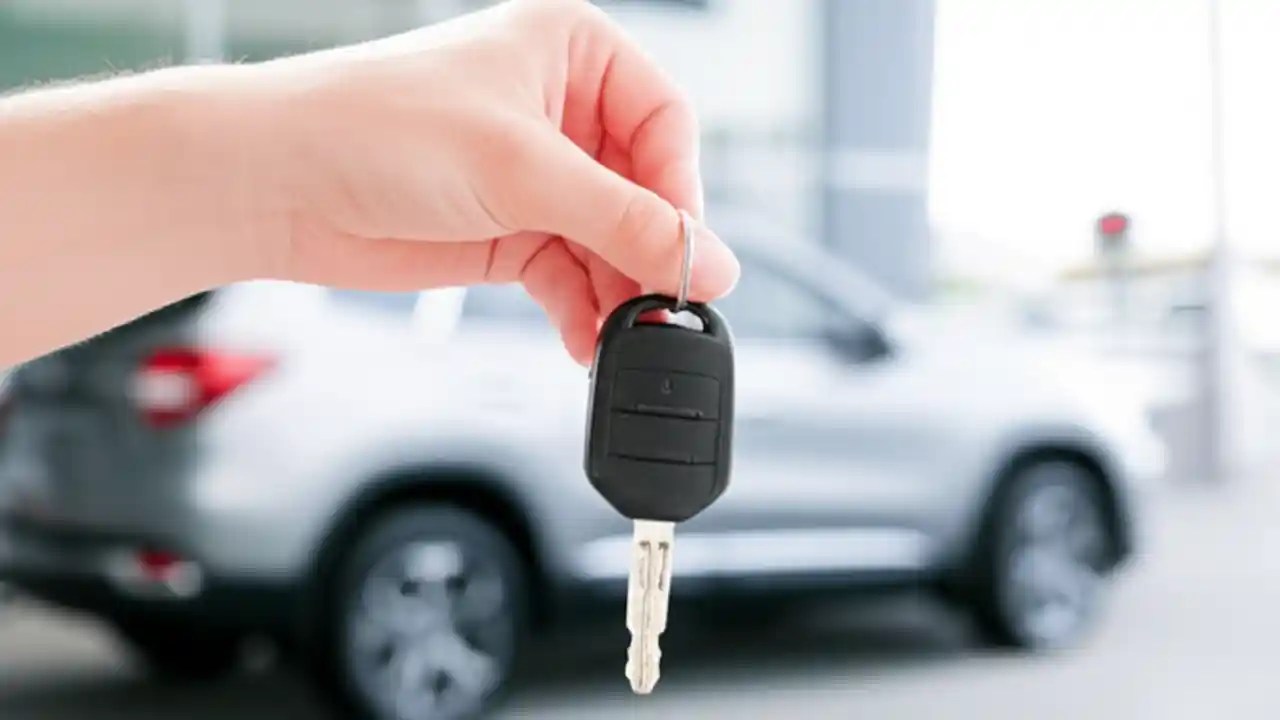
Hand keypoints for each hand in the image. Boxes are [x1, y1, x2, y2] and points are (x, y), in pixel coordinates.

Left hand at [246, 0, 739, 363]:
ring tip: (622, 334)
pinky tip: (584, 337)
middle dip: (648, 253)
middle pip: (643, 190)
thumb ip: (623, 221)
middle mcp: (559, 109)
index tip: (685, 253)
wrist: (274, 183)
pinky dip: (580, 309)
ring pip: (608, 241)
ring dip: (616, 292)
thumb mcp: (520, 168)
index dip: (680, 191)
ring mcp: (533, 175)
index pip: (666, 123)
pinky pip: (570, 275)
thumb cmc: (371, 126)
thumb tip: (709, 262)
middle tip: (662, 307)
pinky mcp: (509, 230)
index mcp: (570, 51)